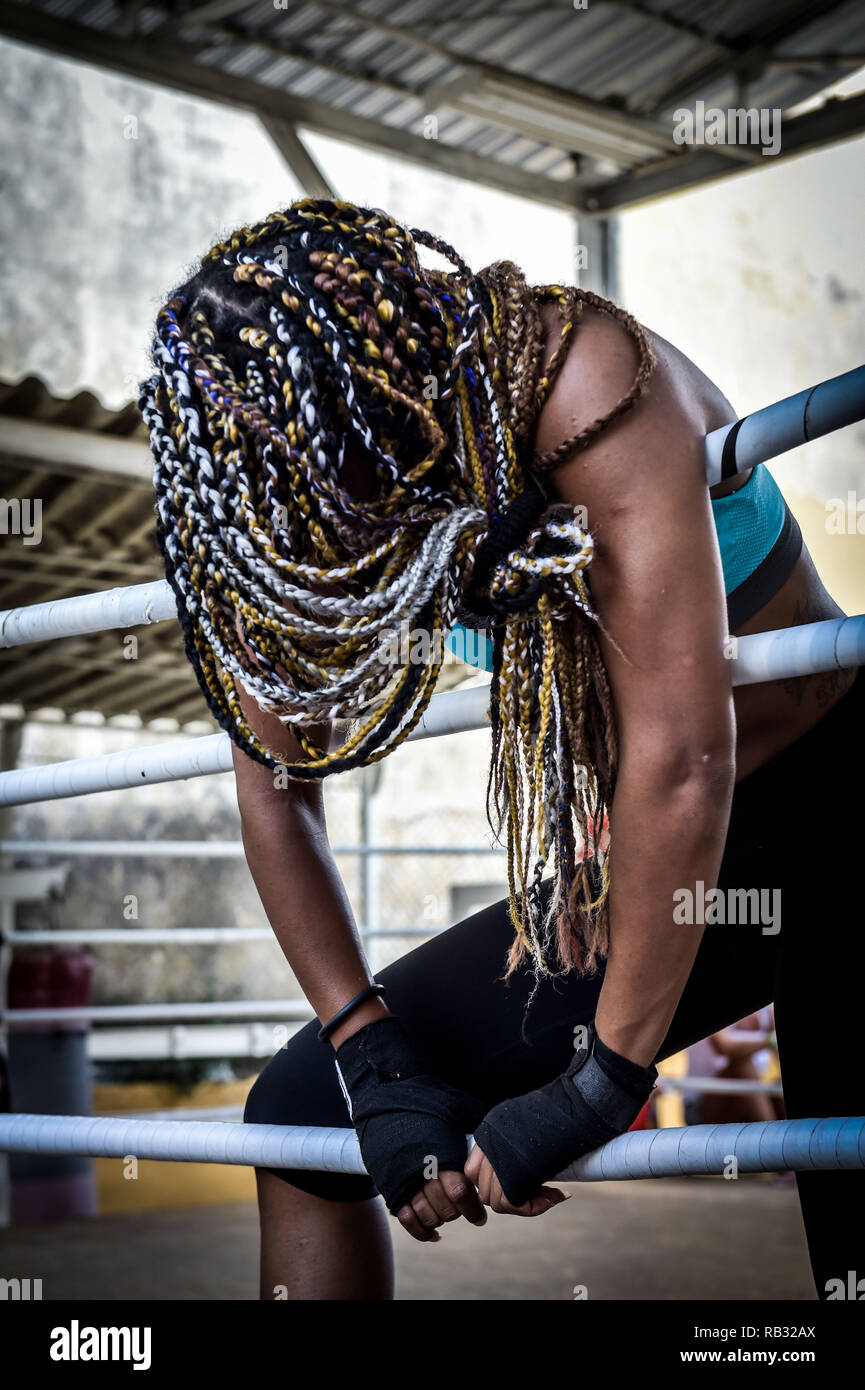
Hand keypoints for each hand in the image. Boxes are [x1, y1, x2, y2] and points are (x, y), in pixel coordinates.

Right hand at [333, 1016, 486, 1217]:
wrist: (383, 1099)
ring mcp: (404, 1179)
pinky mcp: (390, 1186)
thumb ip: (473, 1119)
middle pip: (445, 1207)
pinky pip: (406, 1218)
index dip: (473, 1209)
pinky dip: (421, 1230)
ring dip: (440, 1219)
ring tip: (446, 1213)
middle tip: (464, 1210)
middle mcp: (423, 1169)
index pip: (461, 1192)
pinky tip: (433, 1233)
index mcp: (441, 1152)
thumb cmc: (424, 1102)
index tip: (481, 1217)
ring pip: (426, 1214)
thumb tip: (497, 1129)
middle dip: (457, 1213)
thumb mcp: (453, 1106)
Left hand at [472, 1022, 656, 1206]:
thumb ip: (519, 1151)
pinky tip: (556, 1195)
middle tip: (542, 1191)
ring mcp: (498, 1158)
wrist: (576, 1108)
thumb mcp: (531, 1128)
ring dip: (523, 1204)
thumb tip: (527, 1179)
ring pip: (496, 1200)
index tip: (526, 1183)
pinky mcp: (512, 1172)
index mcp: (490, 1132)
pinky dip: (532, 1207)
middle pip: (484, 1190)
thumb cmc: (562, 1114)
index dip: (496, 1184)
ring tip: (551, 1194)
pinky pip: (512, 1203)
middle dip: (510, 1198)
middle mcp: (489, 1145)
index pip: (474, 1171)